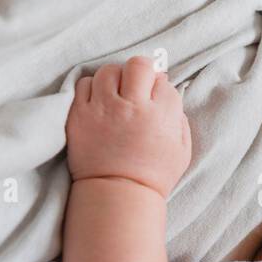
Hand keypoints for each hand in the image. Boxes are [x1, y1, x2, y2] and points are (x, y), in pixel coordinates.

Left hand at [65, 57, 191, 198]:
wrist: (117, 195)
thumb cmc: (153, 176)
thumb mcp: (182, 149)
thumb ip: (179, 118)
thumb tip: (168, 92)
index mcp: (160, 114)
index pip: (163, 81)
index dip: (160, 88)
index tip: (154, 99)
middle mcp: (132, 107)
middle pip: (138, 65)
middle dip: (141, 72)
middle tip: (137, 86)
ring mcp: (103, 109)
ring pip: (109, 71)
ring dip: (115, 78)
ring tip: (116, 94)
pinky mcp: (79, 115)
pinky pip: (83, 84)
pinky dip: (91, 89)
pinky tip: (98, 103)